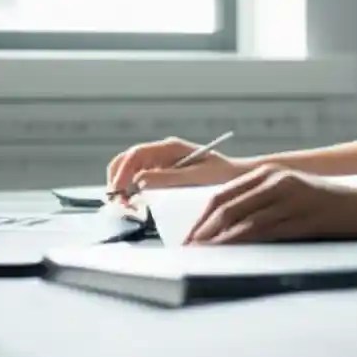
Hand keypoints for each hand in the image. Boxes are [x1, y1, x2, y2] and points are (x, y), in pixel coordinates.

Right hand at [106, 136, 251, 199]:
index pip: (135, 155)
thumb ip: (168, 178)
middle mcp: (161, 153)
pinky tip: (135, 206)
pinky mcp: (162, 176)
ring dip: (122, 188)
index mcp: (169, 148)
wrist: (239, 178)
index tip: (118, 192)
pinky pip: (139, 182)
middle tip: (118, 203)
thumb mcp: (197, 177)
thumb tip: (140, 180)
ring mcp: (160, 164)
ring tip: (125, 208)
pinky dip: (132, 193)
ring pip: (129, 172)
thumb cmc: (223, 176)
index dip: (122, 173)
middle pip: (126, 161)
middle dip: (117, 181)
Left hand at [184, 164, 356, 243]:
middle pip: (226, 206)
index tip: (189, 239)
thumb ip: (261, 206)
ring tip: (202, 258)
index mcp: (268, 173)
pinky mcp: (301, 214)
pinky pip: (264, 231)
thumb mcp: (290, 198)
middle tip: (188, 252)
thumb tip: (224, 232)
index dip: (201, 220)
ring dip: (218, 241)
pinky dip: (242, 243)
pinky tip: (230, 255)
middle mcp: (275, 179)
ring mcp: (289, 195)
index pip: (222, 196)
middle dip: (203, 231)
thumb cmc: (327, 210)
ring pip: (241, 219)